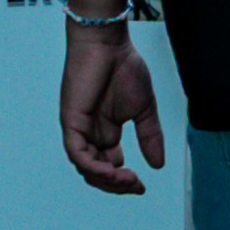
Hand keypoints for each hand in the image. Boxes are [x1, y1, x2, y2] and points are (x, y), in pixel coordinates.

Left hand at [58, 23, 166, 194]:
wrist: (108, 43)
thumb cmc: (123, 67)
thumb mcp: (144, 108)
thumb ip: (150, 136)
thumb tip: (158, 165)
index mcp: (105, 132)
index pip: (109, 166)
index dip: (123, 181)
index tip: (142, 186)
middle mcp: (90, 134)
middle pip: (97, 172)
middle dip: (116, 185)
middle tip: (136, 186)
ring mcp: (79, 130)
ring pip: (86, 168)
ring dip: (107, 179)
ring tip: (128, 180)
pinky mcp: (71, 123)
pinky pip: (78, 154)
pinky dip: (93, 167)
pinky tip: (114, 170)